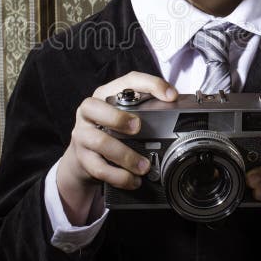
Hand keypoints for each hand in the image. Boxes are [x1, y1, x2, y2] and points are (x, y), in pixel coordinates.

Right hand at [57, 72, 177, 224]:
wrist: (82, 159)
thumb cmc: (111, 132)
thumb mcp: (124, 115)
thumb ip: (145, 109)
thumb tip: (178, 109)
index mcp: (105, 95)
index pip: (127, 81)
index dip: (150, 85)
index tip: (170, 96)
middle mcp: (89, 112)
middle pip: (95, 107)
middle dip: (118, 117)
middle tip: (138, 127)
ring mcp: (82, 135)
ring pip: (99, 142)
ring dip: (125, 155)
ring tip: (144, 166)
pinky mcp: (82, 158)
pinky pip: (99, 168)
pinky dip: (119, 176)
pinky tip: (133, 180)